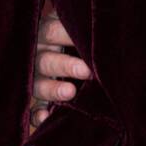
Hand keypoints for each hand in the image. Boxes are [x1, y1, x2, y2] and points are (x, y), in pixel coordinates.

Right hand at [31, 9, 89, 125]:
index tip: (89, 41)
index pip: (51, 31)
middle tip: (86, 71)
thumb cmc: (86, 37)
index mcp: (47, 32)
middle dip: (65, 65)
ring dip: (53, 89)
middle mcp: (38, 55)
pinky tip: (46, 117)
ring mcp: (35, 79)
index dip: (67, 36)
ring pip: (37, 85)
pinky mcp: (38, 100)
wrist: (81, 56)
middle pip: (45, 60)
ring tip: (70, 92)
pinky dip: (38, 115)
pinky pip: (33, 109)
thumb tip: (111, 30)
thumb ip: (89, 28)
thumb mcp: (84, 28)